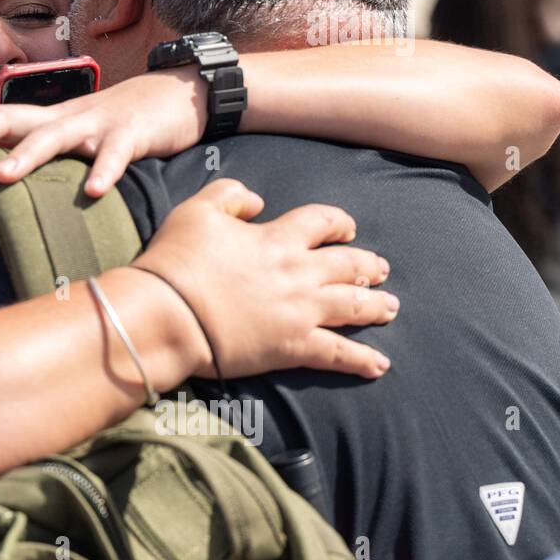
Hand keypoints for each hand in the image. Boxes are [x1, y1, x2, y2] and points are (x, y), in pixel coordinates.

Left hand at [0, 68, 205, 196]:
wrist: (172, 96)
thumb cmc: (107, 129)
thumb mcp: (61, 144)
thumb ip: (27, 161)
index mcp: (33, 123)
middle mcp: (54, 119)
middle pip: (1, 119)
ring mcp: (92, 125)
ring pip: (52, 135)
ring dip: (25, 156)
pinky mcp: (130, 135)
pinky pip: (115, 153)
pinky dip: (104, 171)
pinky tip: (92, 193)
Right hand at [133, 179, 396, 380]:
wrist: (170, 313)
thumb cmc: (178, 260)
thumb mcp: (196, 210)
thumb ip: (228, 195)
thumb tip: (256, 201)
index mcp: (277, 238)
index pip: (322, 222)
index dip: (338, 222)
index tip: (347, 227)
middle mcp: (299, 273)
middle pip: (348, 265)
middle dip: (367, 266)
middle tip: (380, 270)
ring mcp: (300, 312)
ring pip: (353, 306)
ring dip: (376, 306)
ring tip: (390, 307)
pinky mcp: (292, 347)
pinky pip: (337, 354)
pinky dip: (361, 360)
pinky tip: (380, 364)